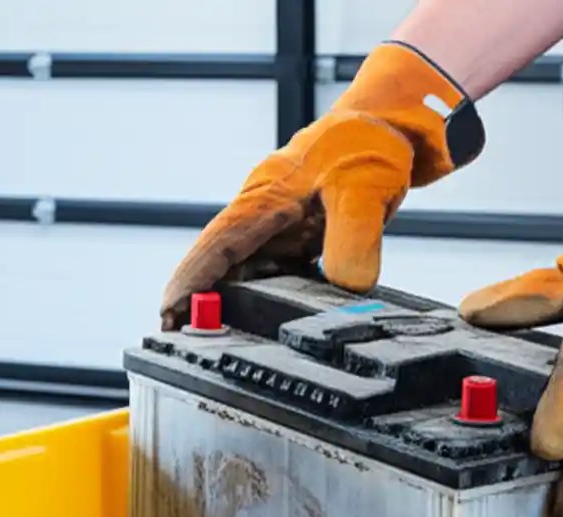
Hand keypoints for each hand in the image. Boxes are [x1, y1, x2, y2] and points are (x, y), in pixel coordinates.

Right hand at [159, 41, 484, 329]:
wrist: (393, 126)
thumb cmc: (369, 146)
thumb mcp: (363, 189)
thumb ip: (354, 237)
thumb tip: (347, 286)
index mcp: (265, 198)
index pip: (219, 245)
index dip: (193, 281)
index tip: (168, 313)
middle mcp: (266, 214)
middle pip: (224, 264)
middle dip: (202, 302)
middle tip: (182, 344)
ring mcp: (284, 227)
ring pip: (250, 271)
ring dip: (234, 304)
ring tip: (220, 344)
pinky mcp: (305, 237)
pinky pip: (281, 272)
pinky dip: (272, 298)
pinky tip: (271, 325)